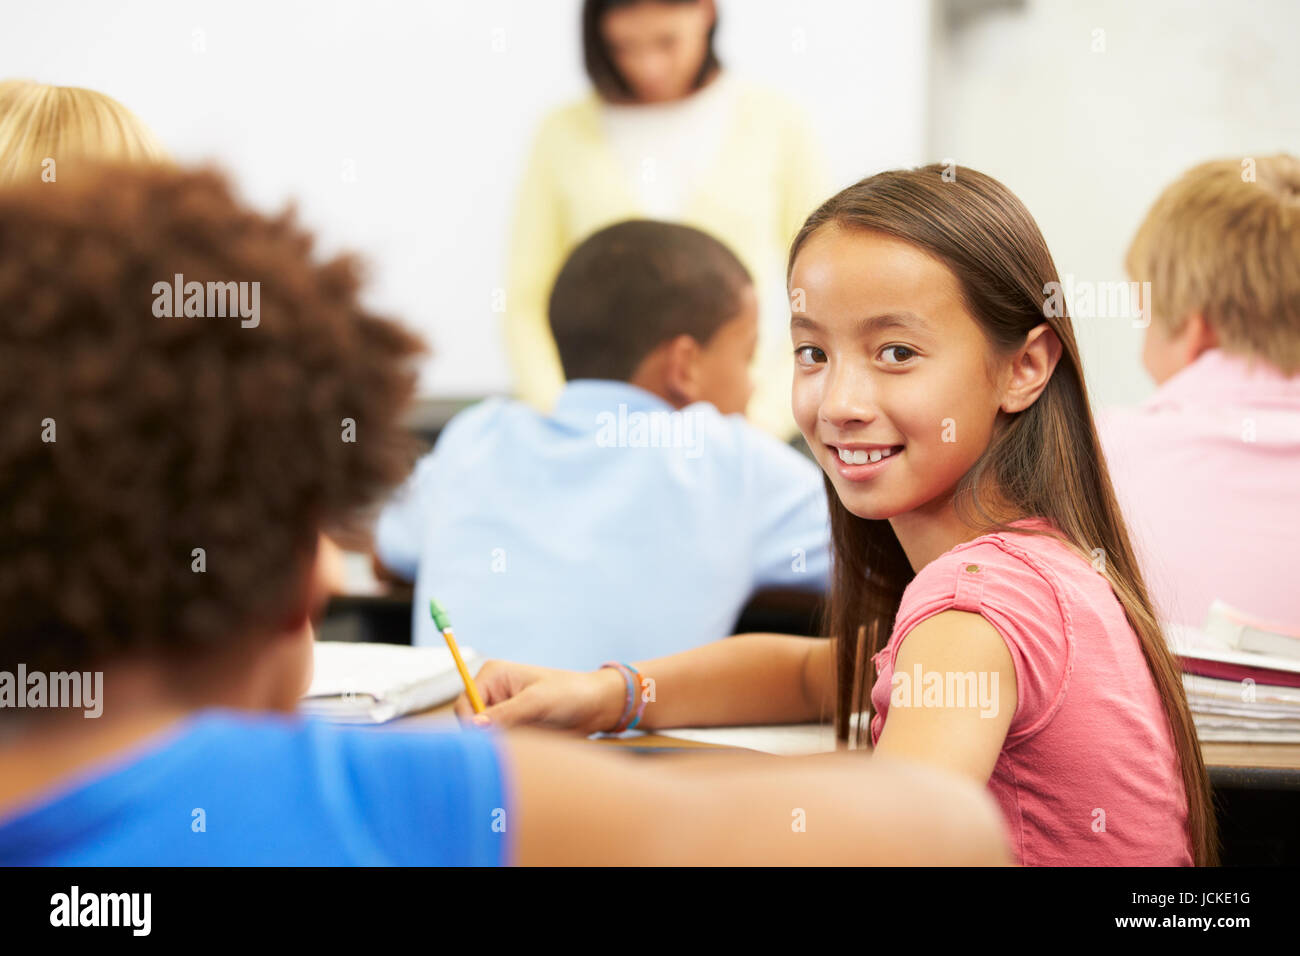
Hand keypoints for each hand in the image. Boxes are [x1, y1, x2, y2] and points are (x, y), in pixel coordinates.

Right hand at [454, 660, 627, 734]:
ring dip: (501, 745)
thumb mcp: (538, 701)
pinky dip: (510, 750)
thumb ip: (507, 713)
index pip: (463, 705)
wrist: (595, 706)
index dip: (472, 726)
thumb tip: (475, 725)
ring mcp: (501, 713)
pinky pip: (500, 746)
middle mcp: (492, 693)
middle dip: (488, 738)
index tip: (490, 741)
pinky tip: (530, 746)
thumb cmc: (570, 693)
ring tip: (528, 741)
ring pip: (485, 739)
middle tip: (515, 742)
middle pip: (471, 725)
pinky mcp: (512, 729)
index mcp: (492, 676)